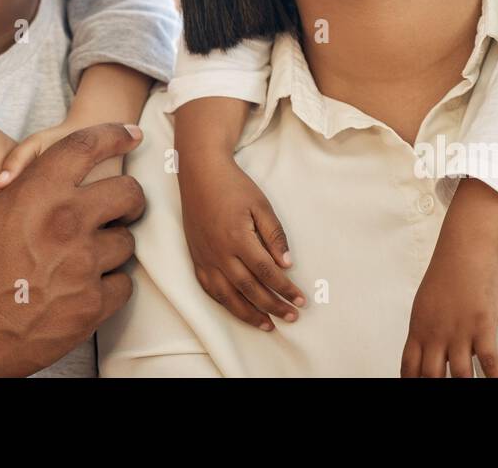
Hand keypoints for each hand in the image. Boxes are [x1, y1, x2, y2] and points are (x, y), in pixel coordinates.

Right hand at [0, 123, 145, 375]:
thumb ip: (10, 194)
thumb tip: (21, 185)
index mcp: (39, 192)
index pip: (88, 147)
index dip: (114, 136)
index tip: (130, 136)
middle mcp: (69, 222)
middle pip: (127, 193)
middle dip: (128, 197)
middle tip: (120, 206)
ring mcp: (84, 265)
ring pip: (127, 242)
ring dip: (112, 245)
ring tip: (90, 255)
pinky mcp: (92, 305)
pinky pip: (122, 284)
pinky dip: (109, 283)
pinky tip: (88, 285)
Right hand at [178, 153, 303, 330]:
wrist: (200, 174)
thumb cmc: (233, 186)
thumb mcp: (261, 205)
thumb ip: (275, 235)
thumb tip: (287, 264)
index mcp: (238, 238)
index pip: (267, 272)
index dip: (286, 289)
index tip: (301, 300)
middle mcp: (220, 253)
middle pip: (250, 289)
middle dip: (273, 306)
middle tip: (292, 317)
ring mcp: (205, 257)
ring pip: (227, 296)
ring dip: (249, 313)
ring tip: (267, 324)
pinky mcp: (196, 257)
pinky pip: (209, 288)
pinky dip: (225, 303)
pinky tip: (238, 308)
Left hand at [400, 213, 497, 377]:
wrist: (464, 249)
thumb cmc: (446, 273)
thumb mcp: (426, 303)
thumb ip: (428, 330)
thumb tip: (435, 352)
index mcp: (419, 328)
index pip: (409, 367)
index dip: (412, 384)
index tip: (417, 392)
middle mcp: (436, 334)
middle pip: (431, 376)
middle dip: (438, 390)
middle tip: (446, 396)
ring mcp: (459, 332)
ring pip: (460, 375)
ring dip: (465, 387)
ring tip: (471, 393)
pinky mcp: (483, 327)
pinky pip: (489, 362)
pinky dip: (494, 378)